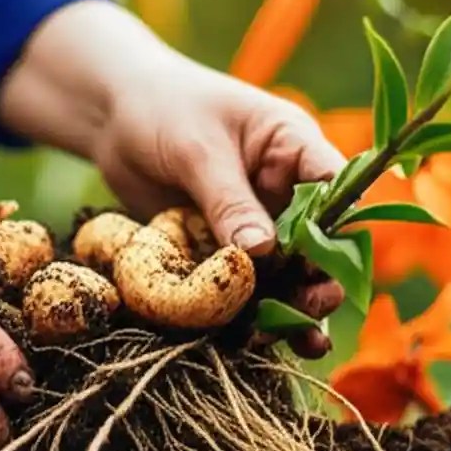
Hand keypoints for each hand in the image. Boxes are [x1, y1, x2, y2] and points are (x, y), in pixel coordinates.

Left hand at [0, 0, 344, 356]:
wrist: (110, 116)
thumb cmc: (162, 108)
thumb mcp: (197, 149)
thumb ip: (229, 200)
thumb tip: (263, 252)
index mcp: (292, 147)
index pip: (335, 187)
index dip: (340, 227)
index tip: (332, 265)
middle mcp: (281, 189)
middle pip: (316, 240)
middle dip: (319, 276)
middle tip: (317, 307)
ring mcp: (251, 222)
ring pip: (282, 271)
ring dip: (290, 305)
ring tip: (301, 341)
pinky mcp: (219, 248)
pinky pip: (239, 282)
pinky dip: (246, 310)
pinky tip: (255, 339)